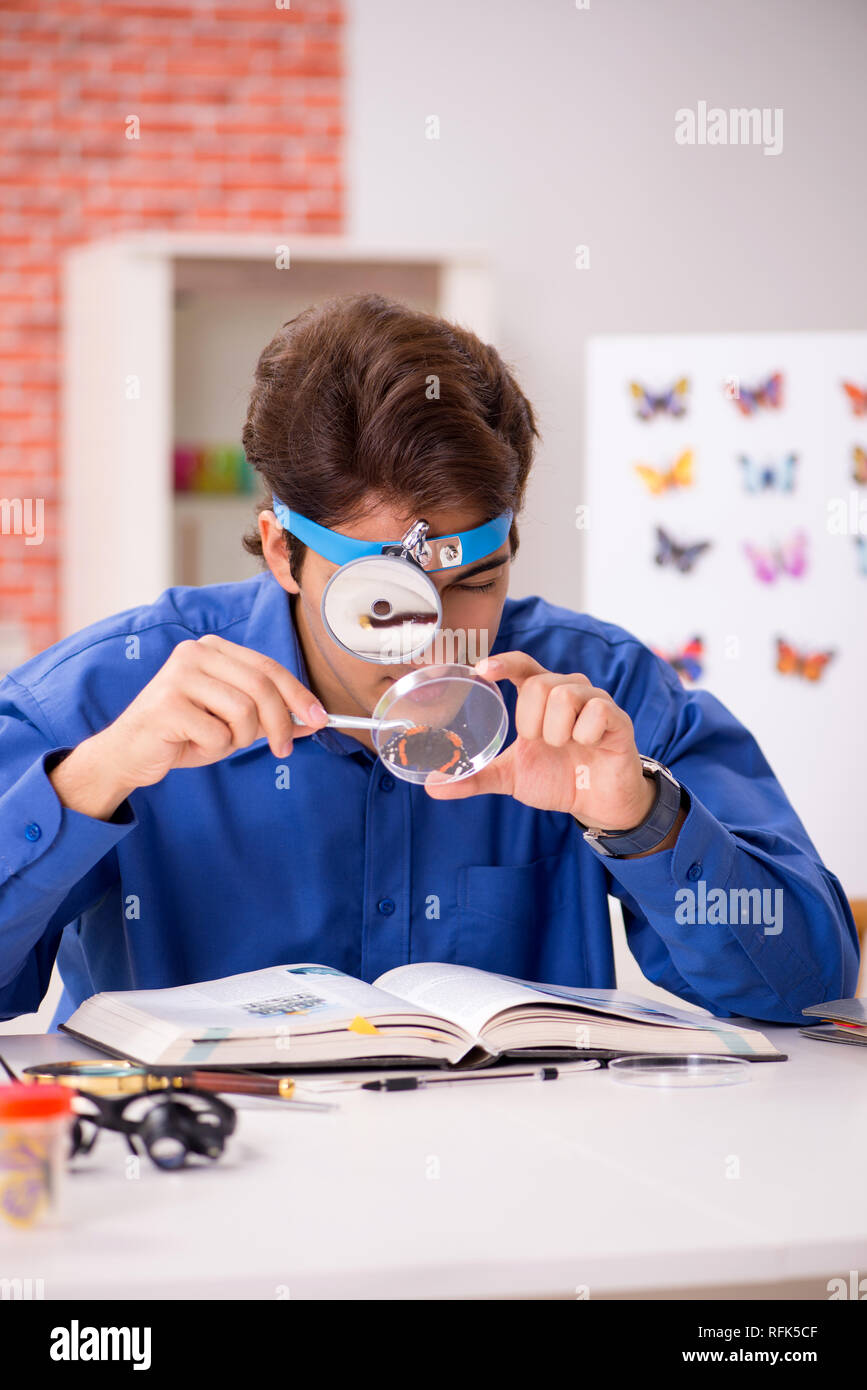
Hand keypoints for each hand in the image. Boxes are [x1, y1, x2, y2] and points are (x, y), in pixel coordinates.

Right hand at [92, 634, 327, 791]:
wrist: (129, 754)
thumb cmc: (183, 735)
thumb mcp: (233, 724)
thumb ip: (270, 717)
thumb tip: (313, 720)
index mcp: (213, 649)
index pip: (268, 668)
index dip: (299, 695)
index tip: (320, 719)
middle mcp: (195, 653)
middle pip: (261, 686)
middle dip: (280, 723)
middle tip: (281, 750)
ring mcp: (178, 675)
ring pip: (243, 711)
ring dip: (239, 739)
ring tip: (216, 742)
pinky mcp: (167, 703)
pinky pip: (217, 734)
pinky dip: (213, 749)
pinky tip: (191, 744)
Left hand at [423, 651, 656, 829]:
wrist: (598, 804)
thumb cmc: (557, 779)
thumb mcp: (511, 777)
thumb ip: (475, 776)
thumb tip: (431, 786)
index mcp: (541, 697)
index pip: (522, 664)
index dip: (503, 662)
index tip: (483, 670)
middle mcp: (567, 690)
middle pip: (538, 682)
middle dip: (530, 720)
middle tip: (540, 743)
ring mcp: (594, 701)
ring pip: (564, 695)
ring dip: (556, 731)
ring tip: (564, 747)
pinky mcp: (617, 718)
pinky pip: (595, 711)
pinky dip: (583, 735)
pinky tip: (587, 746)